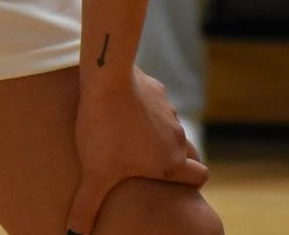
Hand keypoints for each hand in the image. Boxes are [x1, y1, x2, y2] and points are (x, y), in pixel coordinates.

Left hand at [66, 70, 206, 233]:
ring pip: (172, 128)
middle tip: (153, 166)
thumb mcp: (95, 174)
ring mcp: (169, 111)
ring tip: (132, 139)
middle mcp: (177, 137)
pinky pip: (157, 105)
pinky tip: (123, 111)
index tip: (177, 186)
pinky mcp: (156, 90)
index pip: (200, 176)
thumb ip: (87, 207)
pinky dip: (147, 111)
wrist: (107, 81)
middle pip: (189, 152)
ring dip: (159, 135)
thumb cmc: (104, 130)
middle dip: (178, 160)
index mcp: (170, 161)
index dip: (193, 183)